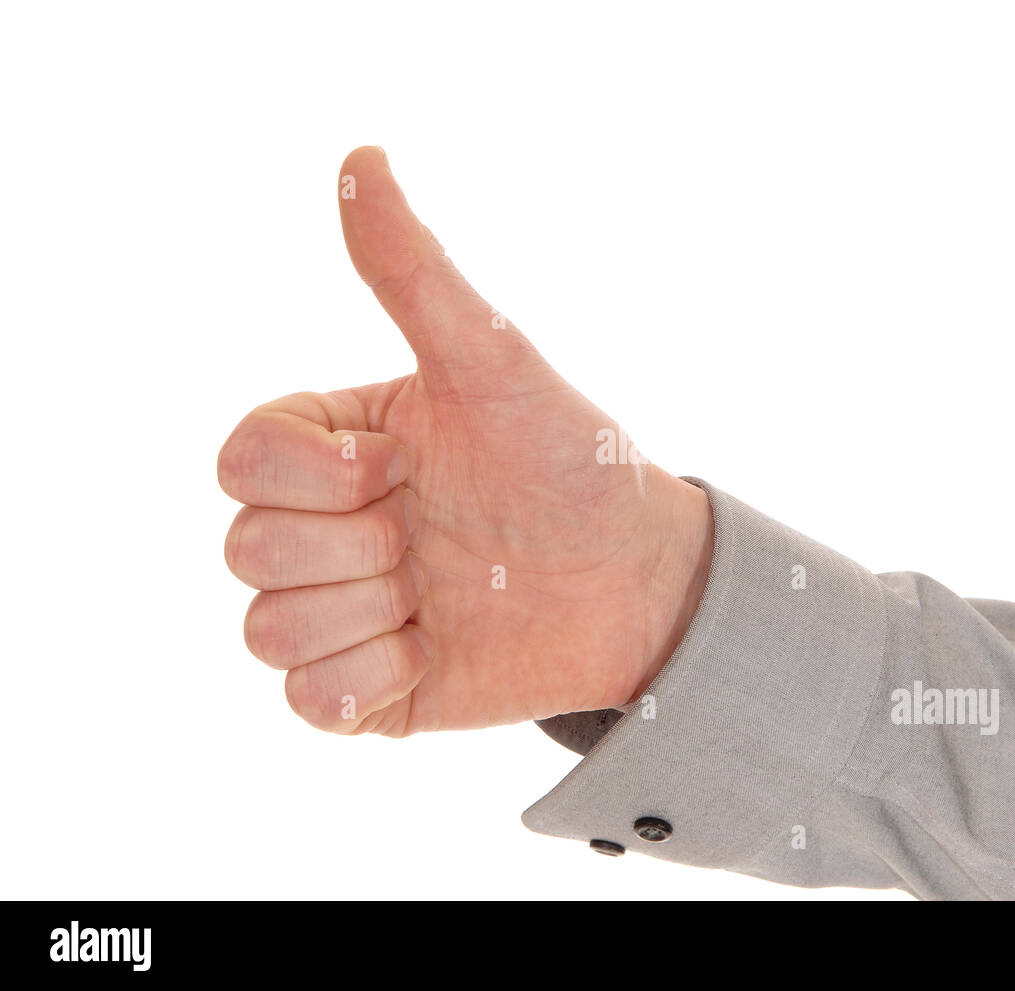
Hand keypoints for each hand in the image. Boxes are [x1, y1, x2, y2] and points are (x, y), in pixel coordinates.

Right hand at [218, 147, 712, 735]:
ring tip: (439, 595)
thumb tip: (360, 156)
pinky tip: (430, 650)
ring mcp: (348, 609)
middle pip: (247, 548)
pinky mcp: (372, 687)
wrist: (639, 581)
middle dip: (353, 548)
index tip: (406, 467)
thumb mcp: (495, 364)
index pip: (241, 459)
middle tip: (433, 536)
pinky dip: (366, 680)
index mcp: (340, 448)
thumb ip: (417, 275)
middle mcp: (332, 526)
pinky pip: (305, 702)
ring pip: (266, 631)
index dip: (317, 475)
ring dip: (365, 614)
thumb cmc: (572, 462)